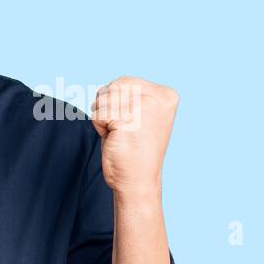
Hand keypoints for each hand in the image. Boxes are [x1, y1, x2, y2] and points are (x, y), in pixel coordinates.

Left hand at [89, 76, 177, 198]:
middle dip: (108, 108)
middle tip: (123, 130)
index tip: (133, 124)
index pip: (124, 81)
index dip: (118, 103)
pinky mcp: (127, 118)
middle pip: (112, 86)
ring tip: (120, 136)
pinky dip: (99, 128)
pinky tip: (115, 141)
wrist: (138, 182)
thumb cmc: (135, 150)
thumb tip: (102, 88)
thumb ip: (130, 96)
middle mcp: (158, 97)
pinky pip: (97, 113)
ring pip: (103, 98)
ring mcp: (144, 107)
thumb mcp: (139, 115)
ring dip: (104, 118)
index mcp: (166, 95)